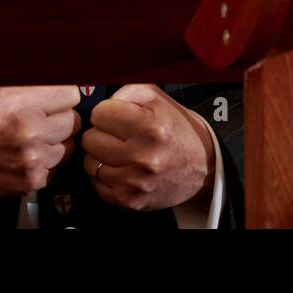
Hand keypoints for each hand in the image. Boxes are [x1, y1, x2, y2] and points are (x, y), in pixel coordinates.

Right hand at [0, 86, 80, 197]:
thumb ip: (32, 80)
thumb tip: (63, 70)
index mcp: (22, 101)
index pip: (72, 94)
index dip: (60, 96)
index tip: (51, 99)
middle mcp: (29, 130)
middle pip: (72, 121)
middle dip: (57, 119)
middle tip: (37, 118)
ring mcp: (31, 159)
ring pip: (66, 146)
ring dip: (52, 142)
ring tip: (28, 138)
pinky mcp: (30, 180)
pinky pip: (54, 168)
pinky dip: (43, 162)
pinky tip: (24, 154)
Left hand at [81, 84, 214, 211]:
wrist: (202, 164)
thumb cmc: (175, 128)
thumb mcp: (156, 98)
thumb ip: (125, 92)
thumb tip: (100, 103)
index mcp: (149, 127)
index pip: (99, 114)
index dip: (106, 112)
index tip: (116, 116)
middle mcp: (143, 156)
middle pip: (90, 139)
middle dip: (101, 133)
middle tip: (118, 135)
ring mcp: (135, 182)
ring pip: (90, 163)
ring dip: (101, 156)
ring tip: (119, 151)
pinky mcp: (130, 201)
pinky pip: (97, 184)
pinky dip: (104, 176)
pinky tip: (120, 169)